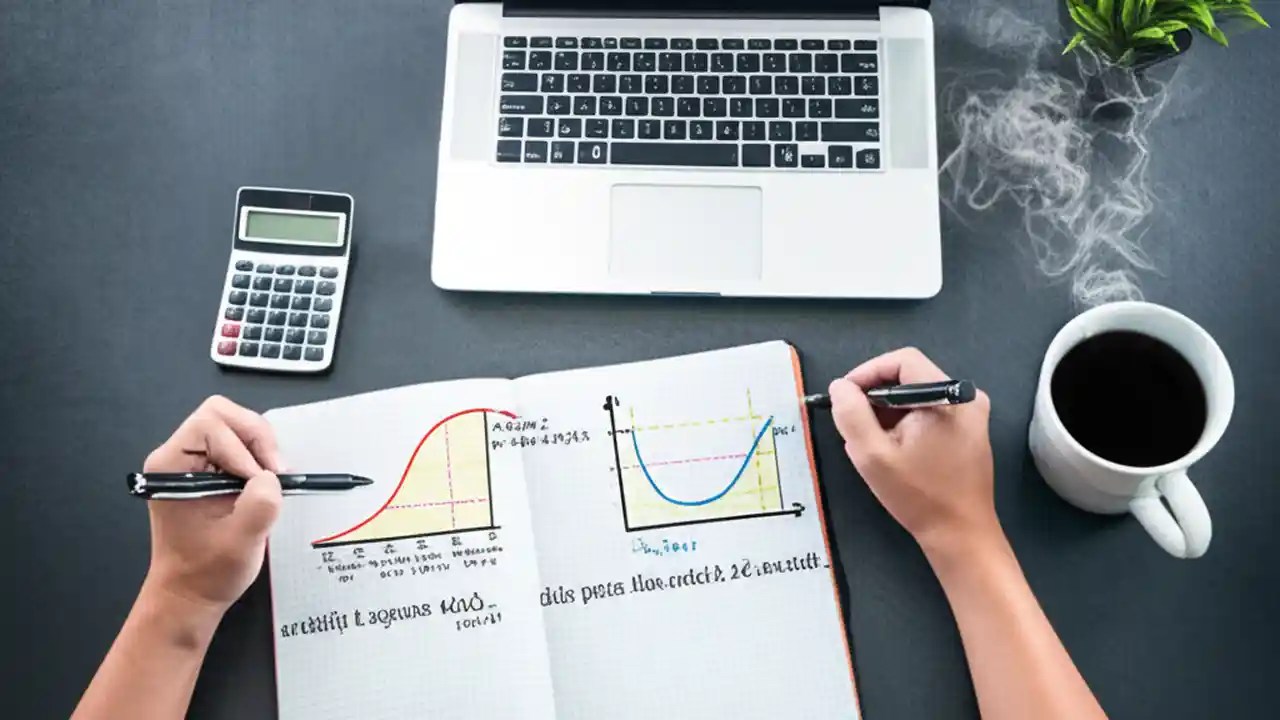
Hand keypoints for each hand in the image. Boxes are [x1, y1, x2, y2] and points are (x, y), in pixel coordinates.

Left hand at [141, 396, 284, 616]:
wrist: (190, 595)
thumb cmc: (208, 573)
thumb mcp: (241, 543)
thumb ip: (259, 506)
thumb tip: (272, 479)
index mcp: (171, 467)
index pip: (211, 422)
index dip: (243, 446)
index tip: (260, 481)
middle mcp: (176, 458)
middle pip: (223, 414)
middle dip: (257, 438)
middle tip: (275, 472)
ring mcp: (191, 463)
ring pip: (234, 426)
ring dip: (261, 449)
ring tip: (271, 482)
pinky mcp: (206, 471)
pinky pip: (238, 444)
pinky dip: (258, 458)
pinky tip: (263, 486)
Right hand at [828, 348, 997, 555]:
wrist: (960, 533)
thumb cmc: (918, 496)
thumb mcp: (872, 456)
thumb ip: (851, 414)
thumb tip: (841, 387)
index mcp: (947, 397)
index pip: (902, 360)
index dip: (868, 372)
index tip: (845, 396)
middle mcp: (965, 398)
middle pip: (910, 376)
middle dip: (877, 397)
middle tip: (856, 425)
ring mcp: (971, 414)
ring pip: (917, 395)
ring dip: (890, 412)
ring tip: (874, 443)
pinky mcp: (970, 429)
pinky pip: (930, 411)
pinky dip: (907, 423)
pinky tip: (896, 450)